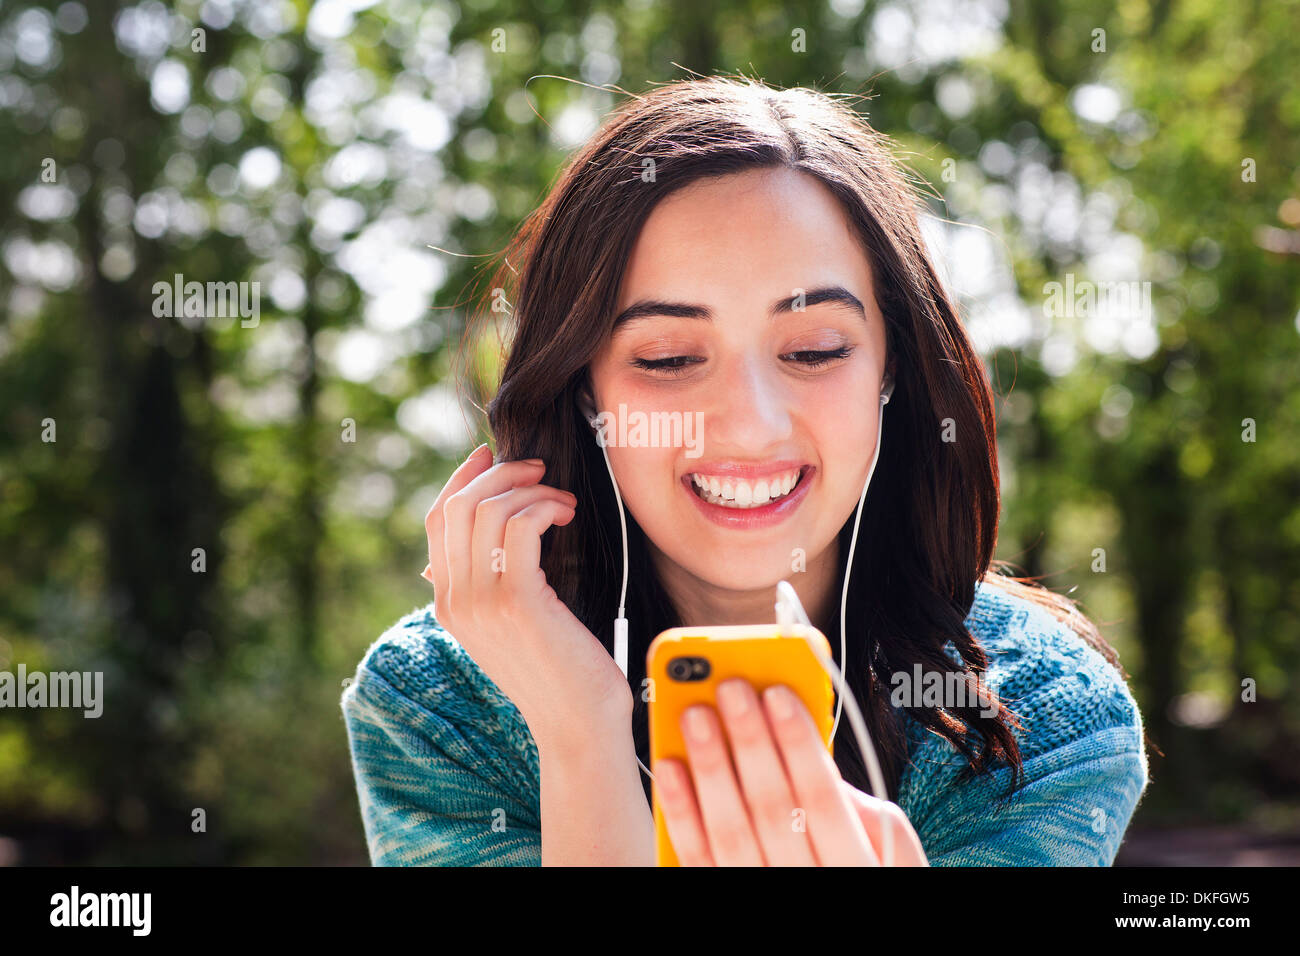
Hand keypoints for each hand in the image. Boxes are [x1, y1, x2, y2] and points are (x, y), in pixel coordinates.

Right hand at [423, 444, 631, 746]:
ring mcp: (481, 601)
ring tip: (562, 502)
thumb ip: (491, 581)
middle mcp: (455, 601)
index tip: (491, 457)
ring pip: (488, 509)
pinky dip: (545, 506)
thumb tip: (489, 528)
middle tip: (539, 471)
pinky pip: (521, 524)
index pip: (437, 520)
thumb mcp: (511, 623)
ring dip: (531, 490)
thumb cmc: (559, 670)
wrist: (578, 724)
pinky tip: (565, 514)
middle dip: (501, 474)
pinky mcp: (517, 600)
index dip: (462, 479)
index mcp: (447, 604)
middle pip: (459, 506)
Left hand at [653, 679, 928, 865]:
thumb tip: (814, 754)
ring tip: (695, 716)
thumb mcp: (889, 851)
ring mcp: (760, 890)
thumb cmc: (860, 870)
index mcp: (853, 864)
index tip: (778, 693)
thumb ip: (861, 809)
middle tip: (731, 690)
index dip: (800, 744)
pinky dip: (681, 810)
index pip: (823, 799)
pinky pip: (697, 857)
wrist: (824, 939)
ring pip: (730, 830)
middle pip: (773, 808)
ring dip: (710, 767)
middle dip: (749, 742)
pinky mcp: (723, 892)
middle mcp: (803, 881)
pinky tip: (670, 768)